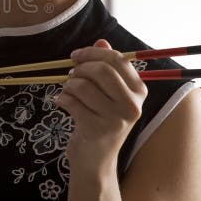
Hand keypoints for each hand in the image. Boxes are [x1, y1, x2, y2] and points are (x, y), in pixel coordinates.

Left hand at [55, 39, 147, 172]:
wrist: (96, 159)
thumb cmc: (100, 120)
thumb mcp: (107, 93)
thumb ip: (106, 66)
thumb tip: (101, 41)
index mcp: (138, 91)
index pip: (118, 60)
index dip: (93, 53)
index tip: (76, 56)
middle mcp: (132, 105)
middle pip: (102, 71)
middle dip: (80, 69)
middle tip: (71, 75)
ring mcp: (116, 119)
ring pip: (83, 86)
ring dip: (68, 86)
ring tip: (67, 92)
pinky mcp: (97, 130)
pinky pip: (72, 103)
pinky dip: (62, 99)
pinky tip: (62, 103)